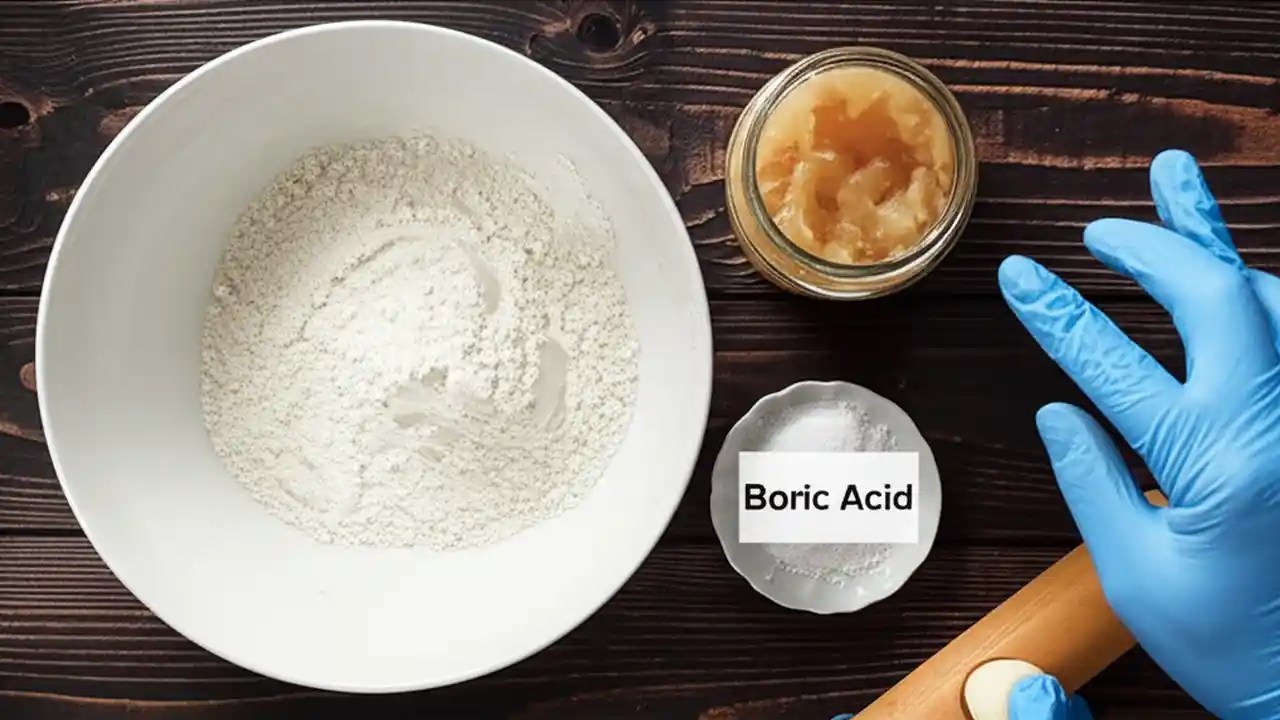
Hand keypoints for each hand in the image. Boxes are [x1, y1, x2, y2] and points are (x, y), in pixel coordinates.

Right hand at [999, 150, 1279, 717]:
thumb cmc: (1234, 648)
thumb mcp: (1139, 576)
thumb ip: (1094, 483)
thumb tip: (1059, 413)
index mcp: (1219, 465)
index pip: (1115, 362)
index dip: (1058, 311)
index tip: (1019, 277)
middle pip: (1218, 295)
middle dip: (1151, 246)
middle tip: (1103, 227)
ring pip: (1278, 298)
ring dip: (1221, 244)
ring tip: (1183, 190)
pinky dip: (1268, 296)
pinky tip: (1243, 275)